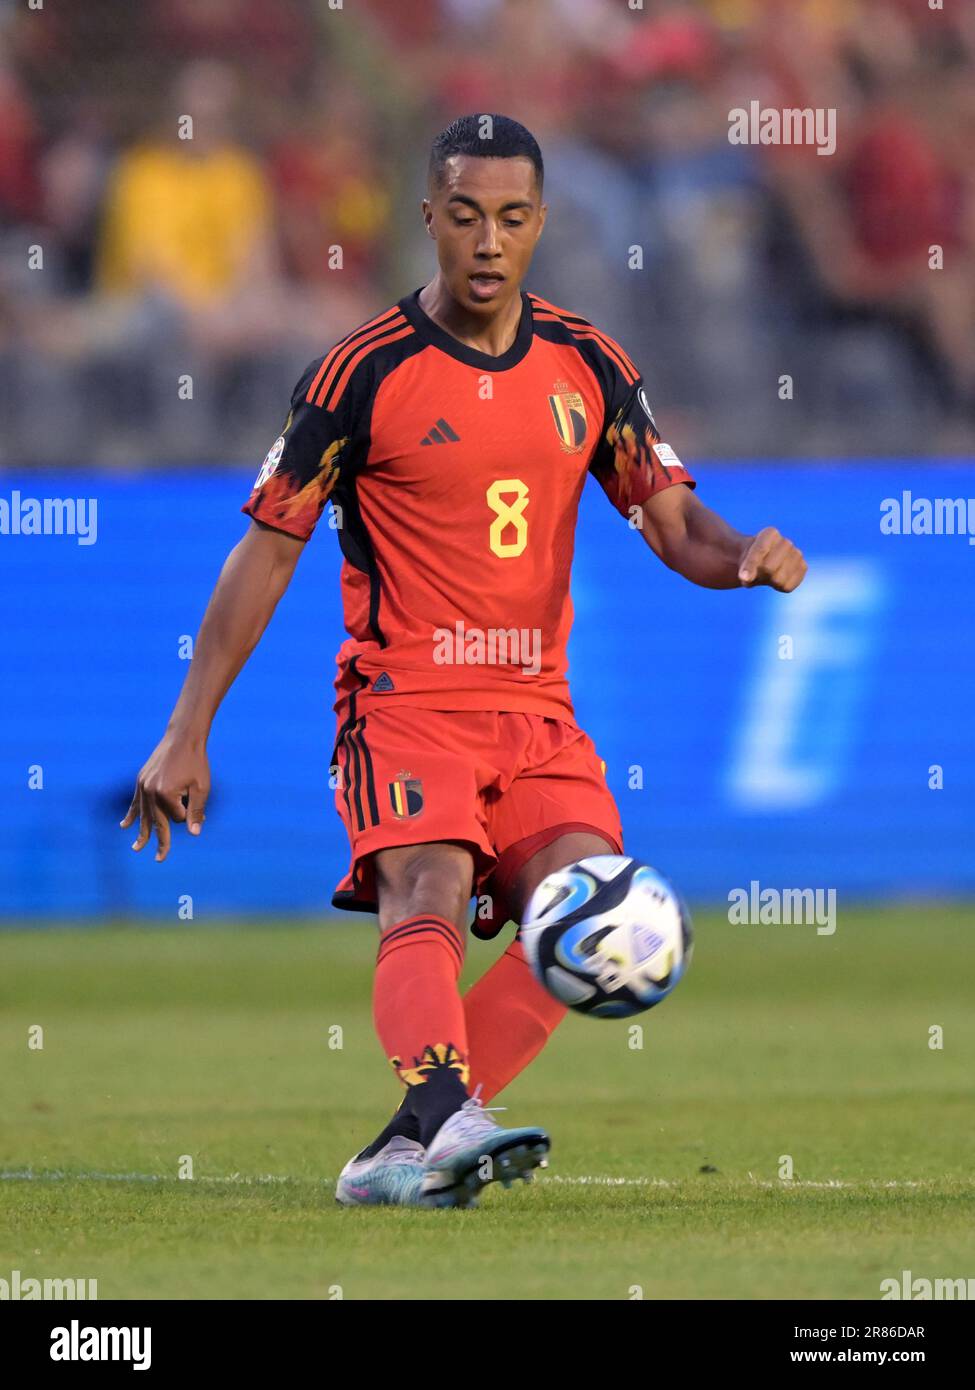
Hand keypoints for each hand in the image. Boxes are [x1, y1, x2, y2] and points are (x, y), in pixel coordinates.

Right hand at [120, 735, 210, 862]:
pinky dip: (131, 815)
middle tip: (160, 859)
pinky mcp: (140, 781)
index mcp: (165, 794)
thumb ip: (197, 811)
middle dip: (160, 841)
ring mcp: (142, 786)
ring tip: (136, 848)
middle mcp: (150, 792)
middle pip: (157, 822)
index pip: (177, 817)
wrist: (182, 738)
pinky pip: (135, 803)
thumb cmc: (196, 762)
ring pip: (143, 815)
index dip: (188, 811)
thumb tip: (194, 834)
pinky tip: (123, 826)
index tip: (193, 797)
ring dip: (141, 832)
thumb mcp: (201, 787)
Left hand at [738, 527, 806, 591]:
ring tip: (767, 575)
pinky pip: (788, 586)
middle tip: (756, 573)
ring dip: (769, 582)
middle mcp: (786, 542)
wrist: (763, 563)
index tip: (742, 577)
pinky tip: (777, 580)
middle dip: (759, 575)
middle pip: (768, 568)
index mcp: (769, 534)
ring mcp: (797, 553)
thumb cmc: (750, 563)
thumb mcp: (743, 565)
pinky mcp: (803, 567)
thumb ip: (744, 570)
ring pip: (779, 579)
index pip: (760, 551)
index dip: (750, 567)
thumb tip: (746, 578)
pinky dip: (779, 587)